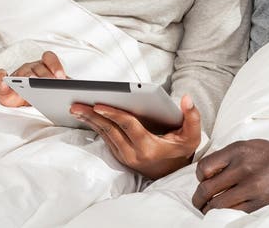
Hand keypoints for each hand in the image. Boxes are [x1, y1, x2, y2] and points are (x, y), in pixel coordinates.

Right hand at [0, 50, 67, 107]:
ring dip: (28, 78)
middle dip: (45, 77)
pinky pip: (1, 76)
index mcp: (43, 66)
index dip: (55, 65)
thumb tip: (73, 88)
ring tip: (32, 86)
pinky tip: (4, 79)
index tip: (61, 76)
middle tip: (50, 86)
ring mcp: (18, 74)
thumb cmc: (37, 95)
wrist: (18, 103)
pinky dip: (1, 77)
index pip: (49, 58)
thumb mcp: (52, 90)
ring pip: (24, 72)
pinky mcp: (5, 83)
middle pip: (38, 68)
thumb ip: (62, 87)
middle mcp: (31, 67)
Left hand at [70, 93, 201, 179]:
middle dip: (92, 116)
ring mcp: (124, 157)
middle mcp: (133, 154)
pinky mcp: (120, 156)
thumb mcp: (192, 136)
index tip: (99, 103)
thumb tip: (186, 98)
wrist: (173, 170)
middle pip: (110, 131)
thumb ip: (192, 117)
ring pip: (104, 135)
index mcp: (148, 146)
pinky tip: (85, 115)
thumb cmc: (181, 149)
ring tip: (75, 107)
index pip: (128, 126)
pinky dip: (94, 126)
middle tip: (75, 103)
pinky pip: (104, 139)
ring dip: (89, 121)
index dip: (114, 114)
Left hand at [192, 139, 268, 213]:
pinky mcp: (259, 204)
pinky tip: (224, 214)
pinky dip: (225, 215)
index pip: (204, 166)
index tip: (201, 181)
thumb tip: (209, 168)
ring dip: (209, 210)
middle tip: (198, 202)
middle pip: (207, 189)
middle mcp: (242, 167)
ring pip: (217, 205)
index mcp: (238, 149)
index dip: (198, 177)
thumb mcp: (252, 145)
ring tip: (208, 211)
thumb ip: (230, 154)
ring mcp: (251, 187)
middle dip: (198, 199)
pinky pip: (234, 213)